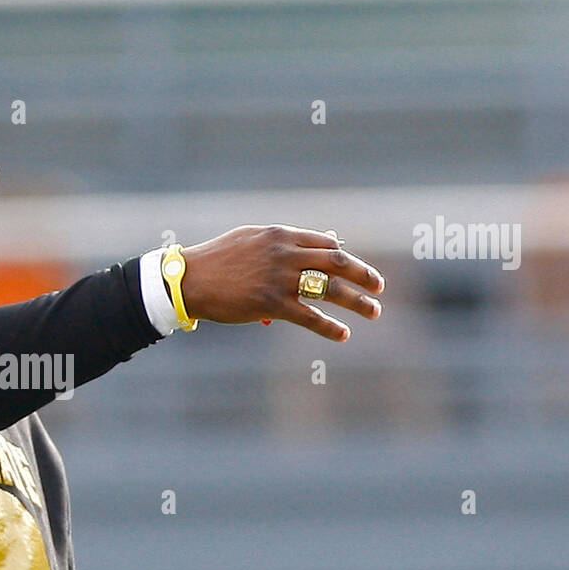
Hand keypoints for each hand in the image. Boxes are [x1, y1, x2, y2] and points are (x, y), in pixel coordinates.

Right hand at [180, 225, 385, 341]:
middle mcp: (284, 254)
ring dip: (357, 301)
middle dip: (363, 274)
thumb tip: (319, 241)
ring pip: (330, 289)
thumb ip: (282, 240)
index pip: (326, 243)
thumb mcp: (250, 239)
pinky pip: (309, 316)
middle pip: (337, 262)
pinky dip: (329, 327)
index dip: (345, 256)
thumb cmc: (217, 259)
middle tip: (379, 287)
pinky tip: (342, 334)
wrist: (189, 280)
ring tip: (373, 311)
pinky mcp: (271, 304)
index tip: (356, 269)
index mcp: (280, 235)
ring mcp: (279, 279)